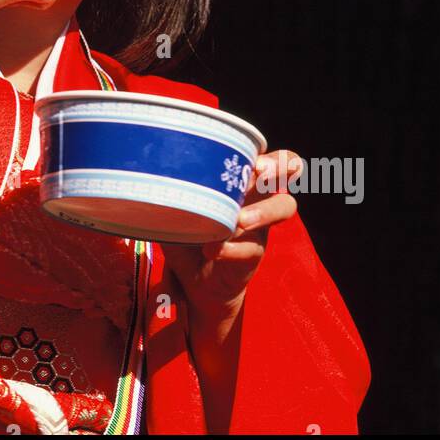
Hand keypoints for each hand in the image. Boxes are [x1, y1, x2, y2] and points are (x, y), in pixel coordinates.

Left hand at [162, 149, 304, 327]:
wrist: (193, 282)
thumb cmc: (186, 234)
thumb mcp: (177, 208)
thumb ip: (172, 190)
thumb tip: (151, 169)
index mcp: (240, 183)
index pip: (272, 160)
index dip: (275, 157)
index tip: (256, 160)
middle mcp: (257, 200)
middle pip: (288, 172)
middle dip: (278, 168)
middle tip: (258, 172)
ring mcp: (259, 228)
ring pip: (284, 207)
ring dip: (261, 210)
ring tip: (237, 221)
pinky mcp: (253, 255)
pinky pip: (252, 248)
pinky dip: (231, 249)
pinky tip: (212, 251)